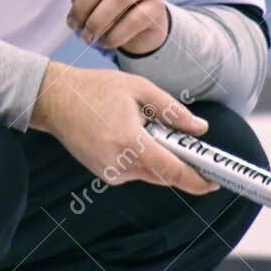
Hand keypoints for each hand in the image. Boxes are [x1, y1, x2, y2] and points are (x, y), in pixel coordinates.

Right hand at [28, 63, 216, 195]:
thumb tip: (199, 129)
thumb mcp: (139, 89)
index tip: (215, 181)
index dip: (197, 180)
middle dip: (181, 164)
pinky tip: (135, 135)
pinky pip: (135, 171)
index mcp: (130, 142)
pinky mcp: (104, 173)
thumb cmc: (96, 89)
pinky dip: (144, 157)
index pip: (172, 171)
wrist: (55, 99)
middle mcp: (119, 164)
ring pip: (150, 173)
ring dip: (160, 158)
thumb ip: (173, 111)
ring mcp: (109, 172)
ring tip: (152, 128)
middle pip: (164, 175)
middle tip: (194, 148)